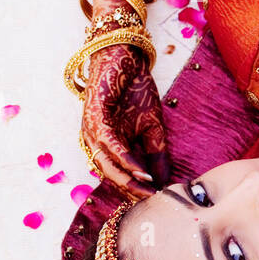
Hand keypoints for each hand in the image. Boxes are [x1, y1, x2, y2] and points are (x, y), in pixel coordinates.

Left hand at [79, 41, 169, 199]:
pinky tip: (142, 172)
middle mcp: (96, 142)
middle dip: (132, 190)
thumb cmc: (135, 91)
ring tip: (147, 191)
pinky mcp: (95, 117)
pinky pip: (111, 145)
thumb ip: (157, 154)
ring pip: (107, 164)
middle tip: (152, 201)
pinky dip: (126, 160)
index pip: (120, 175)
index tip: (158, 200)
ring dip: (128, 180)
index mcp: (108, 146)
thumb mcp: (153, 127)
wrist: (124, 58)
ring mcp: (92, 131)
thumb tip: (165, 181)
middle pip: (110, 175)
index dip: (137, 190)